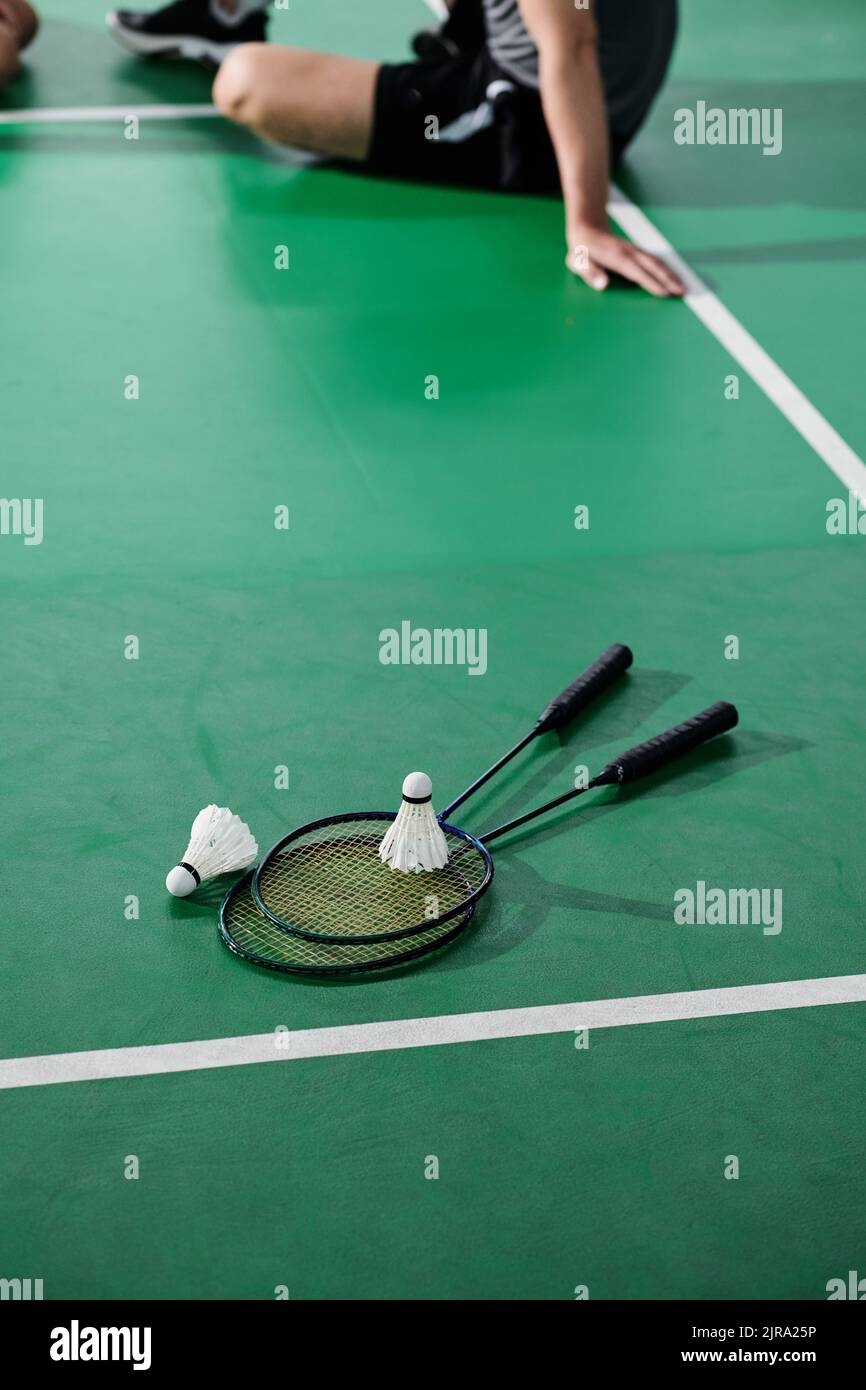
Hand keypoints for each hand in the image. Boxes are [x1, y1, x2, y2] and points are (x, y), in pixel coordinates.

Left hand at [566, 222, 684, 297]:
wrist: (587, 229)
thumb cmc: (580, 250)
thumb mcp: (577, 262)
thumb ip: (589, 273)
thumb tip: (603, 284)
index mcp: (617, 257)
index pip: (637, 273)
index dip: (651, 283)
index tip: (665, 293)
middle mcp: (630, 252)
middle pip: (653, 266)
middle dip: (669, 279)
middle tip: (683, 292)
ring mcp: (635, 251)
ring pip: (657, 262)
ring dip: (671, 274)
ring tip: (683, 286)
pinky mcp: (637, 252)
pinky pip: (654, 261)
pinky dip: (666, 269)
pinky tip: (673, 277)